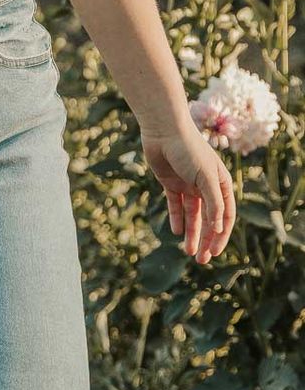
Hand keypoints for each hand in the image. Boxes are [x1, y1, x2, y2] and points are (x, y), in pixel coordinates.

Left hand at [139, 122, 236, 263]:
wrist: (164, 130)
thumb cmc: (189, 150)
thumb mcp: (205, 177)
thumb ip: (213, 203)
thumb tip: (218, 229)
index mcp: (220, 184)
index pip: (225, 216)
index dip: (220, 235)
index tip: (214, 253)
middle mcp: (206, 186)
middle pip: (208, 219)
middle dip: (205, 239)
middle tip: (200, 260)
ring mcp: (188, 185)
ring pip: (192, 215)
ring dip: (191, 233)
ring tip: (188, 252)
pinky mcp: (170, 183)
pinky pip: (175, 205)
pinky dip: (177, 218)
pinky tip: (176, 232)